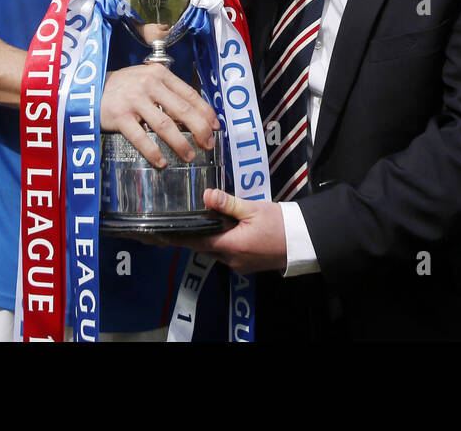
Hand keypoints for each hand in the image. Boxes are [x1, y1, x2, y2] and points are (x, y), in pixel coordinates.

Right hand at [101, 64, 219, 166]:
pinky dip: (153, 151)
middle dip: (200, 129)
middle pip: (182, 110)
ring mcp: (134, 100)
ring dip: (180, 143)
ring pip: (165, 125)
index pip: (190, 94)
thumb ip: (167, 93)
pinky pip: (140, 137)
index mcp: (159, 75)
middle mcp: (149, 84)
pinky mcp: (119, 116)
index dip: (206, 112)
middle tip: (208, 144)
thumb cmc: (122, 87)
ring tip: (189, 156)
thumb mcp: (146, 80)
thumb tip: (194, 117)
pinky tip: (161, 161)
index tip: (215, 127)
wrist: (89, 87)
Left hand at [162, 190, 286, 274]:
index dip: (175, 237)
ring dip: (204, 239)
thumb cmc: (280, 223)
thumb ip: (229, 204)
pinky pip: (226, 254)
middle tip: (170, 225)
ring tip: (191, 225)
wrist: (304, 241)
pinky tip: (218, 231)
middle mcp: (231, 260)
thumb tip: (206, 195)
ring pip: (214, 251)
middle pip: (202, 247)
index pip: (195, 241)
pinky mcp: (248, 264)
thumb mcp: (254, 209)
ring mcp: (239, 265)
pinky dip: (218, 243)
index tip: (156, 234)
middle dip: (188, 237)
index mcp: (230, 245)